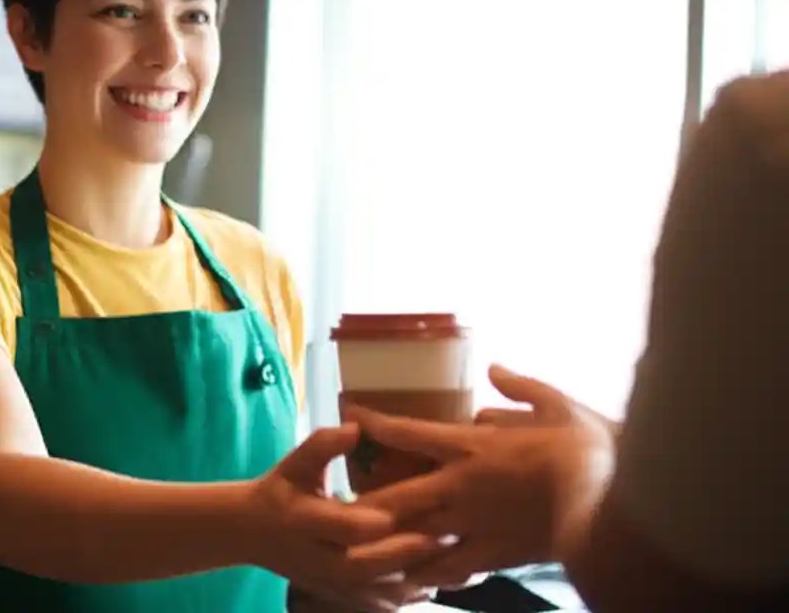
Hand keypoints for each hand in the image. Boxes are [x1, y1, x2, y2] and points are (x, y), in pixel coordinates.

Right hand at [247, 423, 443, 611]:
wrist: (254, 535)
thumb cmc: (282, 491)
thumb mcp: (295, 463)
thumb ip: (323, 445)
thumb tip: (355, 427)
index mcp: (306, 522)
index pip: (346, 527)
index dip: (379, 522)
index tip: (414, 507)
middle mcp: (321, 561)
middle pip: (372, 566)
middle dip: (411, 552)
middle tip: (451, 533)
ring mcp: (335, 586)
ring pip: (385, 591)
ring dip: (424, 577)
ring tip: (463, 558)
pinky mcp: (348, 600)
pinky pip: (389, 602)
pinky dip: (418, 591)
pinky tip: (449, 575)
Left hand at [347, 365, 615, 587]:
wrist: (617, 504)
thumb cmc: (589, 447)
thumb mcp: (557, 404)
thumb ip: (520, 388)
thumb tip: (493, 369)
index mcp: (473, 445)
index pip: (410, 432)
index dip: (376, 423)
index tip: (351, 416)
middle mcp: (463, 486)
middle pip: (398, 495)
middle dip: (365, 504)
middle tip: (335, 510)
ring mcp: (477, 524)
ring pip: (417, 537)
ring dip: (387, 544)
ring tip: (359, 554)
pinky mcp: (498, 554)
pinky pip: (457, 567)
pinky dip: (436, 574)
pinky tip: (421, 582)